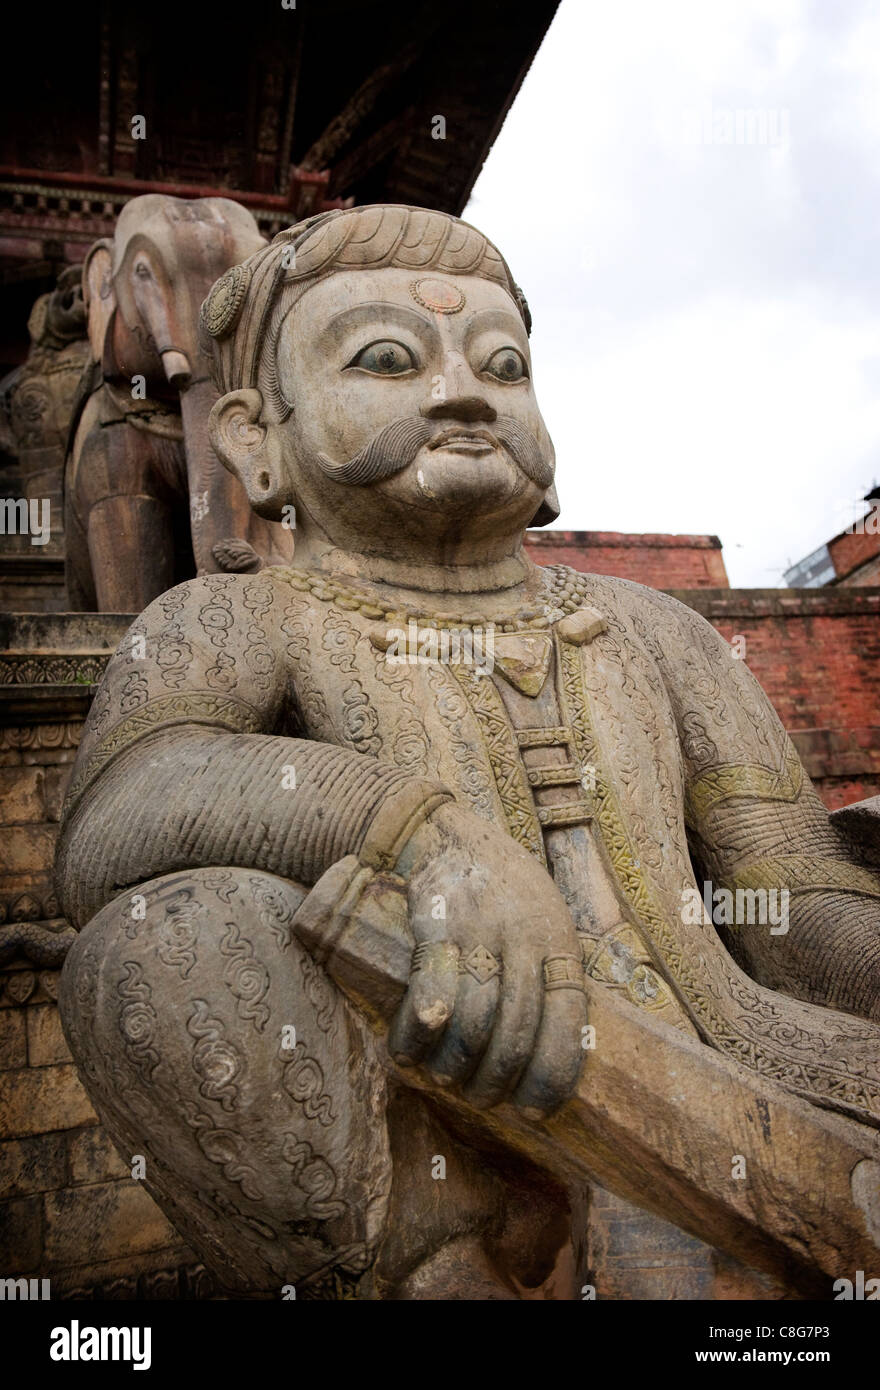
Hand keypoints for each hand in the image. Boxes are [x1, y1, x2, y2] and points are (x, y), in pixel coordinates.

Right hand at [389, 802, 586, 1117]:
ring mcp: (480, 929)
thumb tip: (545, 1055)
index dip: (551, 1076)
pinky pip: (432, 990)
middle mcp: (525, 937)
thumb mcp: (541, 916)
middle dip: (495, 1080)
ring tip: (443, 1077)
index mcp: (559, 941)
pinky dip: (419, 1032)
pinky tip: (409, 1051)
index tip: (532, 1110)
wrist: (438, 829)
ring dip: (454, 1064)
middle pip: (517, 1032)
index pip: (569, 1024)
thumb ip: (546, 972)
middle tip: (478, 1098)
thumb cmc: (496, 887)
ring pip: (474, 1021)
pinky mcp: (436, 922)